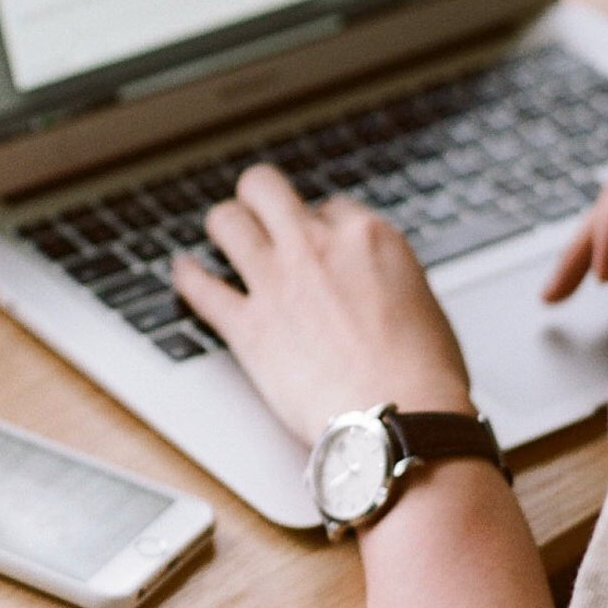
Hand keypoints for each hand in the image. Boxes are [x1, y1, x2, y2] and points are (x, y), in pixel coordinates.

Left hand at [173, 167, 472, 448]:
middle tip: (258, 214)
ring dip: (224, 226)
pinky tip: (184, 271)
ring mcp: (277, 282)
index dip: (320, 223)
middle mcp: (316, 247)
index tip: (317, 241)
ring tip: (222, 234)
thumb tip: (372, 283)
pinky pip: (200, 287)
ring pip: (226, 222)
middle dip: (259, 198)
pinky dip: (187, 276)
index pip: (329, 206)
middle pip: (266, 188)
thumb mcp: (422, 302)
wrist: (398, 419)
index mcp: (367, 238)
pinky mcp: (247, 326)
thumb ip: (385, 278)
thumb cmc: (423, 375)